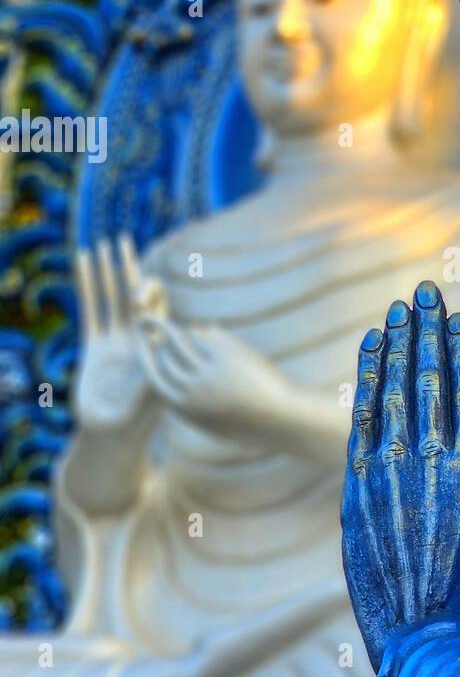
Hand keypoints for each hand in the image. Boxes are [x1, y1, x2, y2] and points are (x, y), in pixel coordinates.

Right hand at [74, 235, 160, 432]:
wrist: (113, 435)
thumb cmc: (137, 422)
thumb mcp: (150, 397)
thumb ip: (153, 370)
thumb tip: (160, 348)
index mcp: (153, 346)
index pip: (155, 309)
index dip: (150, 292)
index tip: (142, 283)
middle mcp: (137, 338)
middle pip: (133, 295)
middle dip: (128, 268)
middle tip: (123, 240)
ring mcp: (115, 339)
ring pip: (110, 297)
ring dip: (107, 272)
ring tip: (102, 244)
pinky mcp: (94, 345)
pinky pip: (90, 309)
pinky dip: (87, 286)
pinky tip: (82, 262)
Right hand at [137, 316, 299, 447]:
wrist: (281, 418)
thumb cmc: (247, 423)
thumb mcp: (212, 419)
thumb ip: (190, 401)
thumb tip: (171, 382)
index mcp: (184, 407)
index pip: (153, 375)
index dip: (145, 356)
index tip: (141, 342)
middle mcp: (192, 389)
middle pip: (165, 353)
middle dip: (159, 336)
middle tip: (151, 322)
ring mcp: (210, 371)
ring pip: (184, 339)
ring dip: (180, 331)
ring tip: (177, 326)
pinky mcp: (228, 355)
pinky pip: (208, 334)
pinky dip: (208, 332)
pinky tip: (211, 330)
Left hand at [341, 279, 459, 670]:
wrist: (426, 635)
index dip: (458, 345)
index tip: (454, 314)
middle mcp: (431, 454)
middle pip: (427, 375)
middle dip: (425, 329)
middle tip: (422, 291)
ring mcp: (391, 468)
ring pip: (393, 387)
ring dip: (395, 343)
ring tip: (398, 309)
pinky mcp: (359, 485)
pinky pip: (361, 414)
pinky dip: (367, 376)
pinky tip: (370, 349)